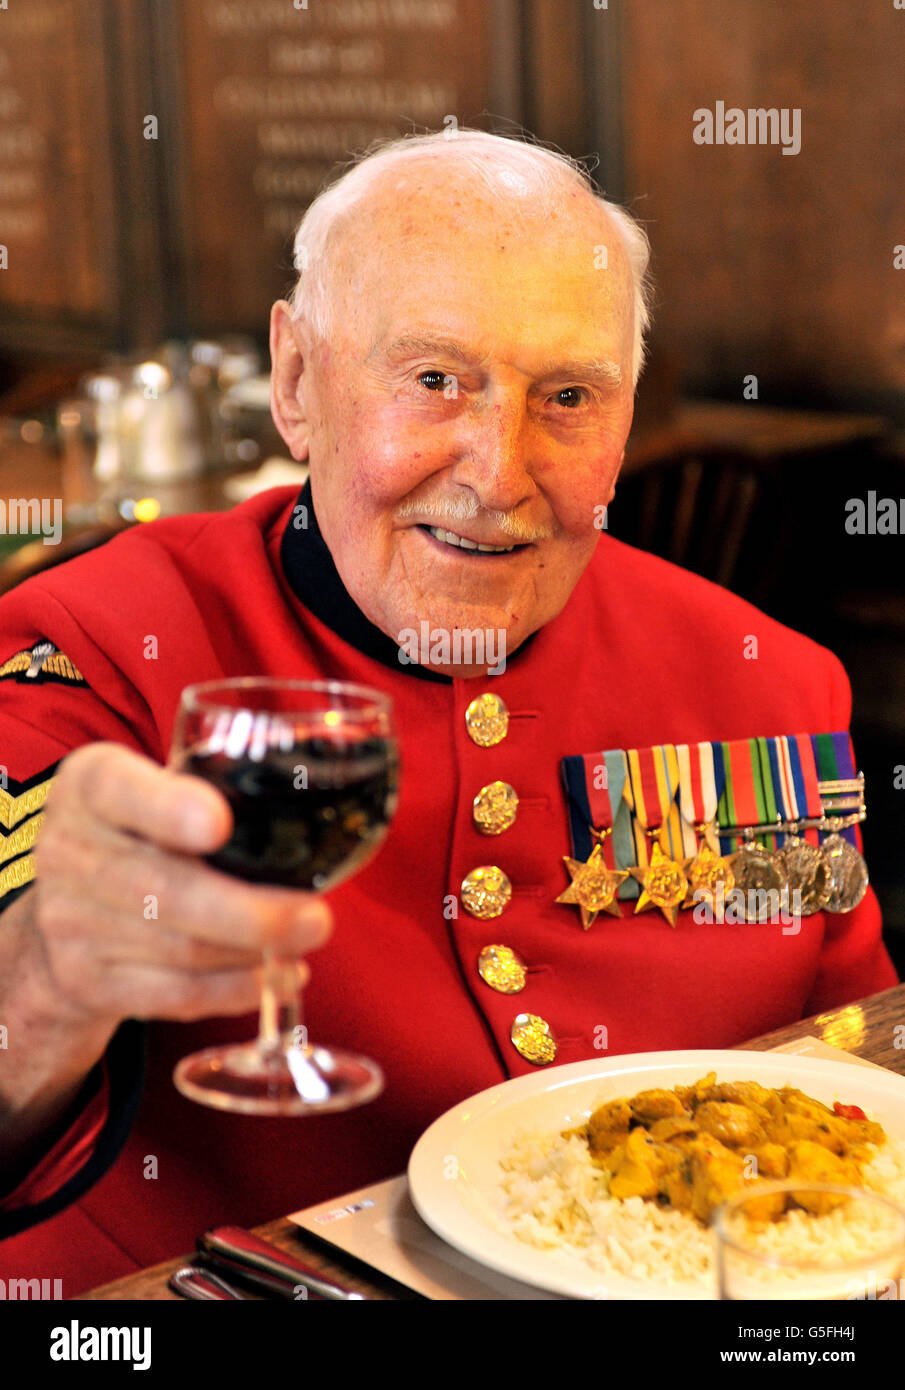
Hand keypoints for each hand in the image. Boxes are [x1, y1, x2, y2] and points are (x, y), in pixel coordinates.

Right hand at [29, 741, 332, 1027]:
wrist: (59, 912)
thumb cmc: (136, 834)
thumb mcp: (150, 788)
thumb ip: (208, 790)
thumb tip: (313, 823)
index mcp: (91, 786)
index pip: (120, 791)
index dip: (170, 810)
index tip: (218, 824)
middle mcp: (70, 851)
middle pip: (166, 890)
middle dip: (253, 912)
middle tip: (318, 918)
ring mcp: (71, 924)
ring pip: (181, 949)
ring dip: (256, 951)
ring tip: (305, 938)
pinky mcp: (88, 982)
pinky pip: (176, 995)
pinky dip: (236, 989)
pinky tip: (276, 975)